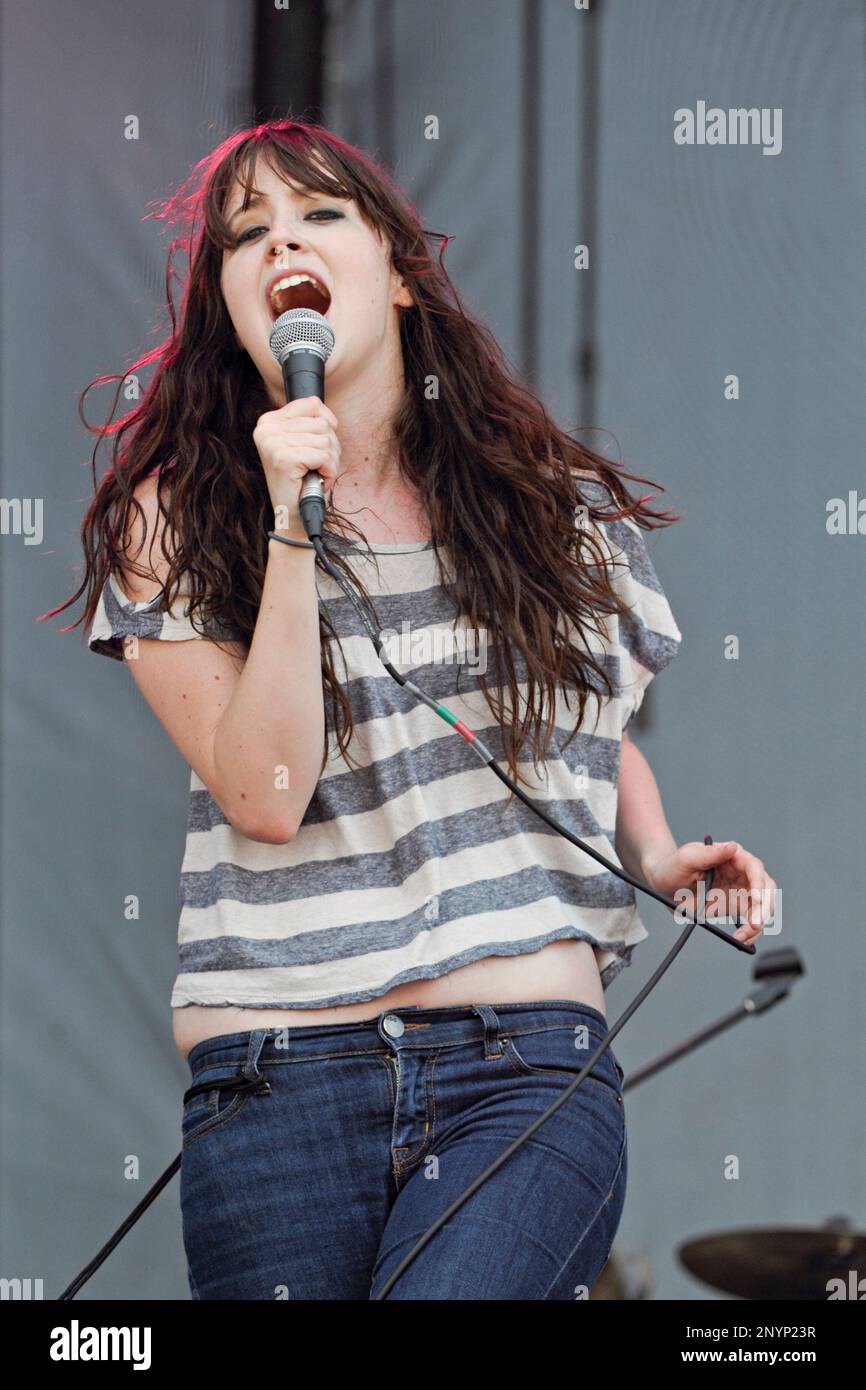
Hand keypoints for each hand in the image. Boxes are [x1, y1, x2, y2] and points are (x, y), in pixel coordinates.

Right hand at [252, 396, 340, 528]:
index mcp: (268, 421)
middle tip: (315, 466)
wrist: (293, 515)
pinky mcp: (282, 459)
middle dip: (330, 448)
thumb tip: (329, 418)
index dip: (327, 425)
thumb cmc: (303, 479)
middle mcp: (266, 429)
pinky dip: (328, 471)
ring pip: (326, 440)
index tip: (317, 445)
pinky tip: (315, 480)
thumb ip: (312, 423)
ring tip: (314, 474)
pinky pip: (324, 456)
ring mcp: (272, 443)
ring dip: (329, 462)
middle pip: (322, 424)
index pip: (312, 403)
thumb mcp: (304, 443)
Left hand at [642, 840, 776, 944]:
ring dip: (759, 922)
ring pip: (763, 905)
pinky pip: (752, 920)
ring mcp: (741, 890)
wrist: (664, 885)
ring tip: (744, 935)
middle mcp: (741, 872)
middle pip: (766, 888)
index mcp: (732, 856)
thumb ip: (710, 853)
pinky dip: (751, 932)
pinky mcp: (736, 906)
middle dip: (764, 907)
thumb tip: (732, 847)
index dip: (758, 883)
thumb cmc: (673, 866)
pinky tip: (742, 938)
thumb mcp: (687, 858)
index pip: (754, 867)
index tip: (756, 899)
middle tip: (754, 924)